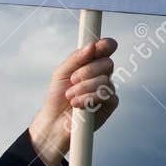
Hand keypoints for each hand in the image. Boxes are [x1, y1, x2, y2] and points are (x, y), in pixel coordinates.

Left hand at [27, 36, 118, 165]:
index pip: (106, 48)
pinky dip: (88, 98)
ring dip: (83, 88)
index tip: (97, 47)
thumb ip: (76, 58)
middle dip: (87, 71)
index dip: (106, 45)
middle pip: (107, 63)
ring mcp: (108, 88)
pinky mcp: (110, 103)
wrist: (55, 121)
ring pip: (105, 80)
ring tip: (70, 96)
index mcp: (91, 63)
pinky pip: (106, 95)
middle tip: (73, 80)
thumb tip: (91, 45)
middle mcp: (102, 74)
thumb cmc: (58, 96)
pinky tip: (78, 104)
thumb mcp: (61, 73)